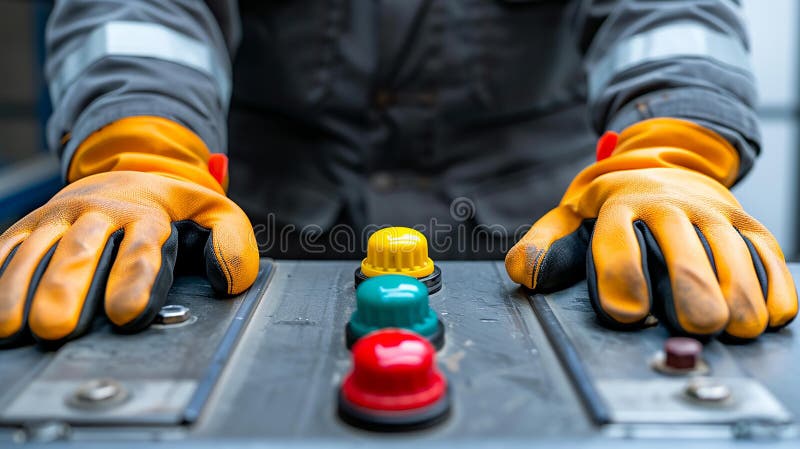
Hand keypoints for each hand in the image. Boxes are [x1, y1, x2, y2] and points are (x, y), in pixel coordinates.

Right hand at [0, 171, 258, 345]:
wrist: (129, 171)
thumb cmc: (176, 208)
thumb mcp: (217, 216)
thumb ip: (233, 245)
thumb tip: (228, 280)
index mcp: (148, 213)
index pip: (143, 247)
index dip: (134, 280)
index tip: (126, 314)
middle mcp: (99, 213)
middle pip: (81, 251)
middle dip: (66, 290)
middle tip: (56, 328)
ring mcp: (58, 218)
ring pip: (35, 251)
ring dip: (19, 289)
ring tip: (8, 328)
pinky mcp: (28, 227)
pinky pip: (5, 248)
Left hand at [506, 119, 797, 338]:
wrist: (663, 160)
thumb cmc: (611, 203)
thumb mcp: (571, 217)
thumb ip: (545, 246)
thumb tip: (525, 272)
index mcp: (620, 202)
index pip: (618, 239)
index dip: (621, 276)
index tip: (626, 314)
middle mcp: (670, 204)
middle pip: (685, 248)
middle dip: (692, 289)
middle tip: (696, 326)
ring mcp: (713, 212)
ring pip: (733, 252)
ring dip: (740, 292)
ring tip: (736, 328)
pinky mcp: (746, 223)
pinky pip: (767, 253)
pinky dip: (775, 284)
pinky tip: (771, 314)